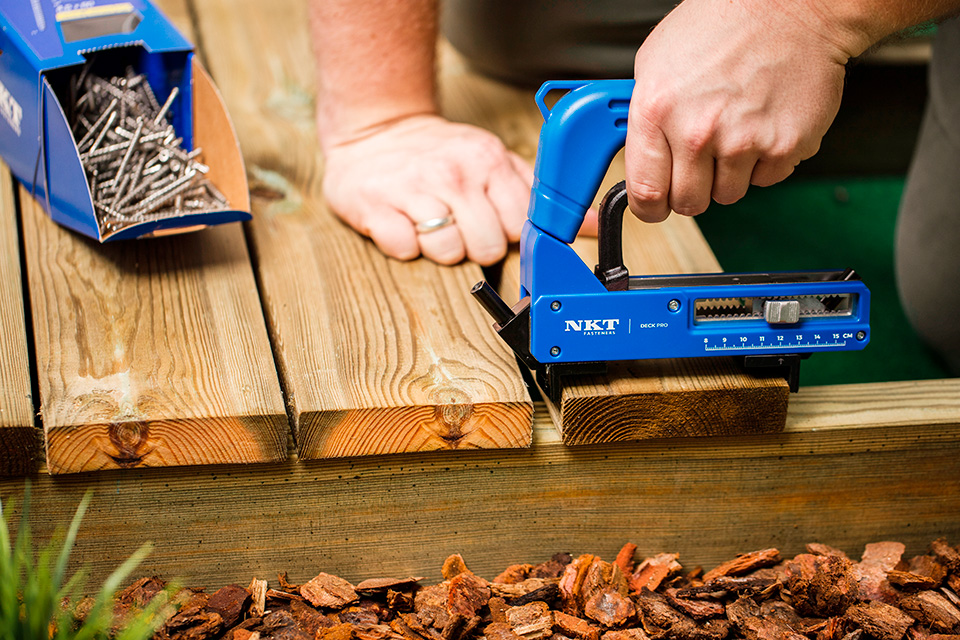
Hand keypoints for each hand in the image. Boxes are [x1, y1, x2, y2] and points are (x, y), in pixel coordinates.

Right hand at [321, 114, 533, 264]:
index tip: (493, 222)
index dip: (507, 232)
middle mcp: (452, 172)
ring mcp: (412, 189)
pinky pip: (404, 250)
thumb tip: (590, 225)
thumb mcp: (494, 159)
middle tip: (459, 223)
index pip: (518, 225)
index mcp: (487, 159)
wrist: (376, 130)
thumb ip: (538, 193)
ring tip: (431, 222)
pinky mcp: (375, 206)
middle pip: (487, 247)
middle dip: (475, 245)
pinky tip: (404, 222)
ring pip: (448, 253)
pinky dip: (405, 245)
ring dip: (440, 247)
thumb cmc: (439, 153)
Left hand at [624, 0, 853, 221]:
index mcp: (657, 111)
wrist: (791, 7)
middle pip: (688, 203)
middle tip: (701, 161)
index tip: (655, 206)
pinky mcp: (784, 146)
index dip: (649, 208)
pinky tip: (762, 124)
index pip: (645, 192)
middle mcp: (697, 131)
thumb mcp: (656, 63)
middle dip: (692, 190)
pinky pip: (766, 179)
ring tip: (735, 129)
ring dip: (730, 174)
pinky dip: (764, 161)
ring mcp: (743, 142)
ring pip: (727, 195)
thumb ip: (645, 117)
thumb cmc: (723, 26)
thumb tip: (639, 157)